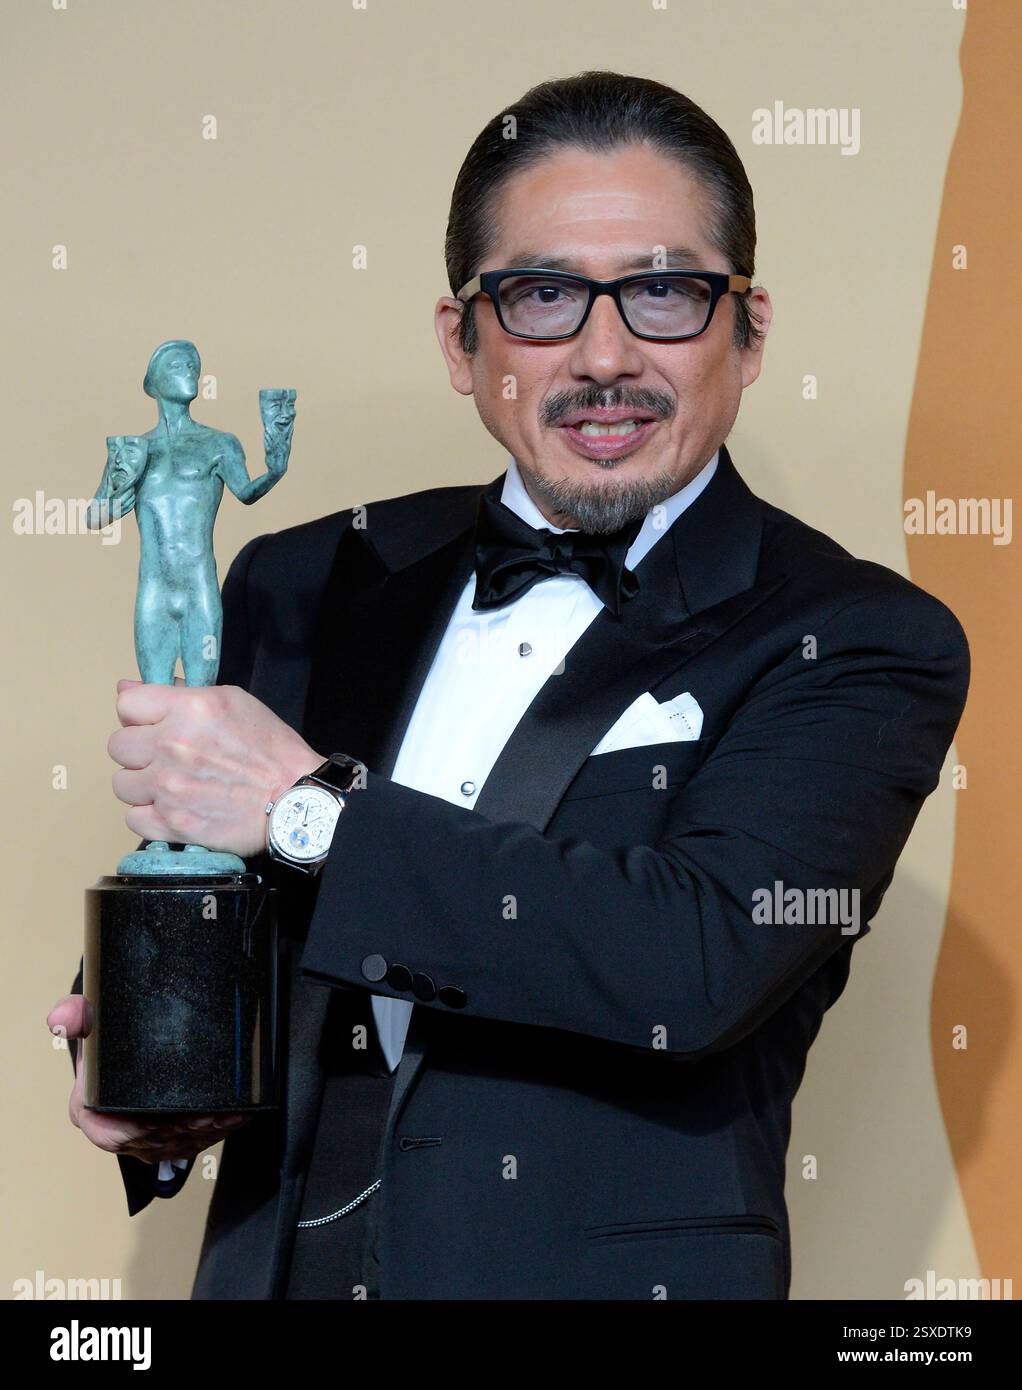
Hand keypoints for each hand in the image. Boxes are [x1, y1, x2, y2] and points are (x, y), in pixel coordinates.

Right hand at [48, 994, 251, 1163]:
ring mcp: (146, 1140)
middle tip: (210, 1114)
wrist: (121, 1047)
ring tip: (227, 1116)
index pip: (113, 1134)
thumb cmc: (106, 1040)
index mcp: (91, 1112)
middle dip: (182, 1131)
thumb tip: (60, 1018)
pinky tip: (235, 1118)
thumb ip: (77, 1017)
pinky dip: (217, 1131)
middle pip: (152, 1141)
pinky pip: (193, 1142)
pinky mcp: (169, 1140)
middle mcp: (118, 1132)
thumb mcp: (90, 1022)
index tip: (171, 1117)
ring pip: (176, 1145)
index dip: (142, 1131)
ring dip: (204, 1133)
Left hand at [109, 678, 323, 857]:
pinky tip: (174, 806)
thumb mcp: (232, 701)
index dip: (140, 714)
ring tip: (172, 784)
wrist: (296, 799)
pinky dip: (150, 814)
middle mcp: (172, 746)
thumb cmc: (271, 750)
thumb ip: (178, 693)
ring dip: (143, 784)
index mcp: (188, 710)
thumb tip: (126, 687)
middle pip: (117, 744)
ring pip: (121, 783)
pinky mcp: (172, 823)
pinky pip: (133, 818)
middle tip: (167, 756)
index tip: (154, 723)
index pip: (126, 703)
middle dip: (140, 750)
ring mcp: (168, 787)